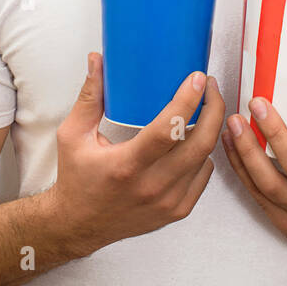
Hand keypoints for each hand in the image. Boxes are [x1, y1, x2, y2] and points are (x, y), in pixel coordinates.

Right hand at [49, 51, 224, 254]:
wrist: (78, 225)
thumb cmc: (76, 179)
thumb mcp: (73, 135)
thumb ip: (89, 97)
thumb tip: (98, 60)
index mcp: (127, 165)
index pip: (170, 130)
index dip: (188, 100)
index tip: (196, 78)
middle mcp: (152, 186)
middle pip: (200, 143)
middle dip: (214, 109)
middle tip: (208, 87)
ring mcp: (168, 202)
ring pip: (205, 158)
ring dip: (210, 129)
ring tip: (205, 107)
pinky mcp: (176, 211)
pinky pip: (203, 176)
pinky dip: (203, 155)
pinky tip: (195, 139)